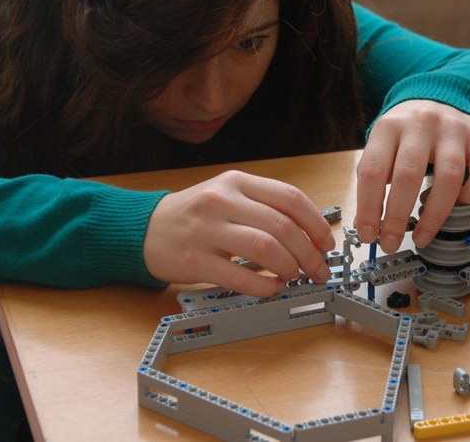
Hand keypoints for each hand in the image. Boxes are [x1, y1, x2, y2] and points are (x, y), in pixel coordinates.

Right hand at [143, 170, 334, 296]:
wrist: (144, 229)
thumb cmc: (195, 215)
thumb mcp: (228, 195)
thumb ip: (265, 207)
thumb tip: (310, 233)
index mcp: (236, 182)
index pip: (290, 198)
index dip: (316, 224)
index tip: (326, 243)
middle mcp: (222, 201)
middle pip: (282, 226)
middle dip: (309, 253)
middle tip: (318, 269)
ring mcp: (206, 230)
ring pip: (265, 249)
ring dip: (290, 268)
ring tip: (295, 276)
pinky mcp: (195, 260)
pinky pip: (240, 276)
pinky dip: (265, 286)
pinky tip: (273, 288)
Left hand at [354, 100, 469, 252]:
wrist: (441, 95)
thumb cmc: (408, 132)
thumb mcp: (383, 146)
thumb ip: (374, 180)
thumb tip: (366, 225)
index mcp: (389, 127)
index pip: (372, 171)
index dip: (368, 208)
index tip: (369, 235)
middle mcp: (420, 124)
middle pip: (408, 176)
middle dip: (397, 218)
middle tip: (391, 244)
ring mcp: (453, 129)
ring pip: (448, 178)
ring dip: (434, 215)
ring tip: (421, 235)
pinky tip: (458, 205)